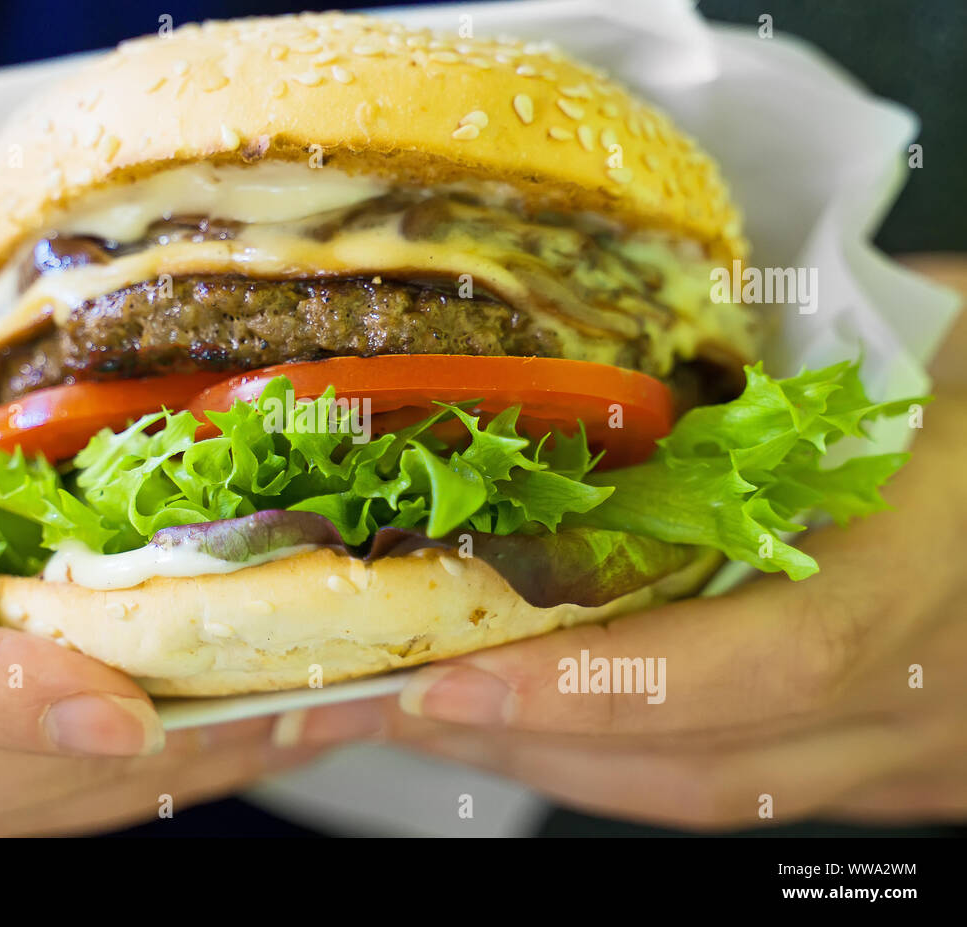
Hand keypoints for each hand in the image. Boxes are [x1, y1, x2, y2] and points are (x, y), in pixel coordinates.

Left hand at [286, 259, 966, 829]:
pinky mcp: (915, 768)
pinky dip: (637, 762)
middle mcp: (952, 680)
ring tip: (443, 714)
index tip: (458, 678)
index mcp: (954, 543)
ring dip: (565, 761)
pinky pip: (759, 791)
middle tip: (391, 697)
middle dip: (532, 738)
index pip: (777, 656)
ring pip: (725, 794)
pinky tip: (553, 722)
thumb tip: (605, 361)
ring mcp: (937, 748)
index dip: (610, 685)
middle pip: (714, 758)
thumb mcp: (926, 324)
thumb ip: (785, 354)